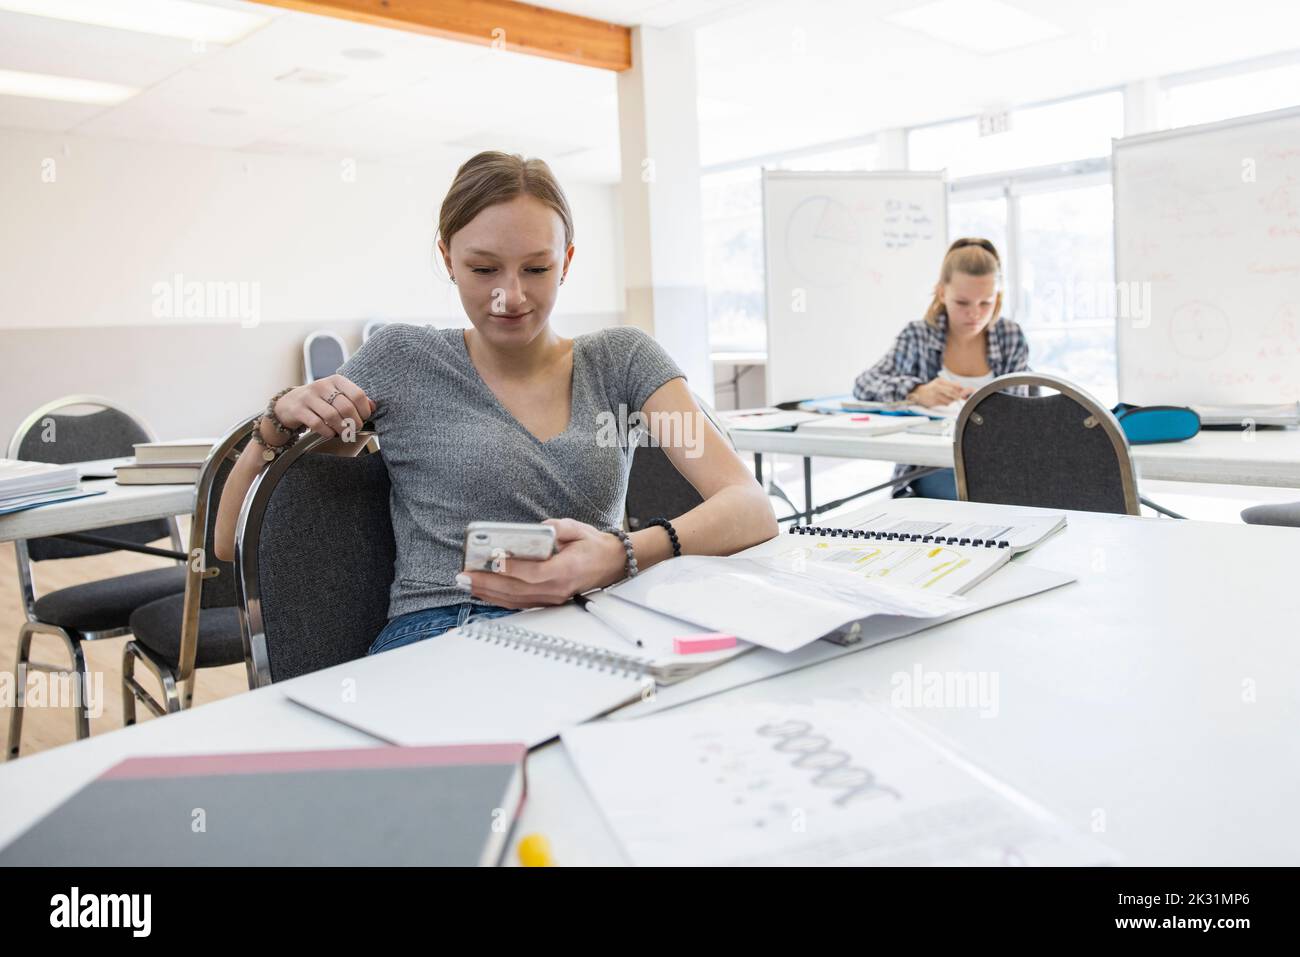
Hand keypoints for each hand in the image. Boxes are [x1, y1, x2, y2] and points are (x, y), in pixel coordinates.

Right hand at [272, 375, 374, 438]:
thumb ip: (354, 399)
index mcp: (336, 380)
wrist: (289, 403)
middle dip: (354, 422)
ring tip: (344, 433)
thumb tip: (373, 406)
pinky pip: (317, 424)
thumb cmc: (319, 400)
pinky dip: (327, 432)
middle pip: (346, 407)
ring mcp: (308, 397)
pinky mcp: (298, 409)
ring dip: (342, 429)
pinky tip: (330, 434)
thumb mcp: (337, 395)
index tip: (364, 418)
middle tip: (355, 429)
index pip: (357, 394)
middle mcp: (322, 385)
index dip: (364, 410)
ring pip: (332, 416)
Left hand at [459, 518, 627, 608]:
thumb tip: (537, 528)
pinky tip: (483, 590)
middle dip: (488, 583)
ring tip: (466, 583)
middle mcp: (558, 588)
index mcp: (566, 570)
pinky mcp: (547, 600)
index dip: (512, 569)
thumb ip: (557, 527)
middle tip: (464, 575)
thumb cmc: (593, 546)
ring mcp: (552, 598)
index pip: (535, 572)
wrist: (612, 564)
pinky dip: (498, 598)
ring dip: (488, 593)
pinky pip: (519, 602)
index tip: (492, 562)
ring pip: (515, 599)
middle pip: (517, 590)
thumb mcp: (578, 529)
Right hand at [908, 377, 971, 406]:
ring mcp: (935, 396)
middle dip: (958, 396)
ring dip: (952, 401)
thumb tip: (960, 387)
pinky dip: (947, 404)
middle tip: (961, 398)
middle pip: (952, 393)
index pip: (954, 385)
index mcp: (940, 382)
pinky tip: (944, 401)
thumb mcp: (939, 382)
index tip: (966, 392)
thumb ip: (950, 384)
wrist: (917, 393)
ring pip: (949, 400)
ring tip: (950, 399)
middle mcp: (937, 388)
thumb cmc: (930, 388)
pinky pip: (944, 404)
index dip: (962, 390)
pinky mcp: (933, 403)